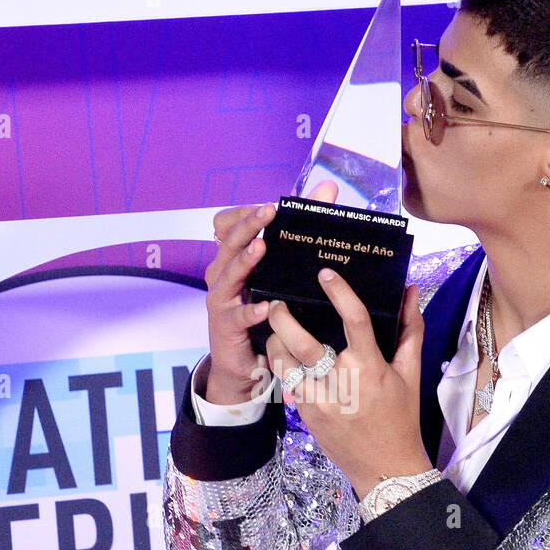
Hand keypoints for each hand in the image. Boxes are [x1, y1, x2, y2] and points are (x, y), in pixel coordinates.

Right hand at [203, 180, 338, 404]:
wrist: (244, 362)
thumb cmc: (262, 310)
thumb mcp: (279, 273)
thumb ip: (301, 229)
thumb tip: (328, 187)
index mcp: (233, 259)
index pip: (232, 226)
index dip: (246, 213)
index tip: (270, 202)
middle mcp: (223, 275)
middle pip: (230, 243)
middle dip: (249, 226)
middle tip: (268, 210)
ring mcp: (221, 301)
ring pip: (228, 275)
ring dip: (244, 261)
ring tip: (261, 248)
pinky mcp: (226, 327)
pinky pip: (237, 317)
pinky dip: (250, 311)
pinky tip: (266, 307)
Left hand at [264, 270, 431, 499]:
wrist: (386, 468)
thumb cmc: (401, 417)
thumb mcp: (411, 374)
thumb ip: (410, 329)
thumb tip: (408, 291)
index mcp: (371, 368)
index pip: (355, 320)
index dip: (339, 293)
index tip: (326, 274)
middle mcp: (343, 383)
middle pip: (302, 343)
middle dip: (282, 318)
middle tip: (277, 304)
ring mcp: (321, 401)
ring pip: (285, 364)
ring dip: (275, 343)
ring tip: (275, 330)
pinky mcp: (308, 415)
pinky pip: (287, 384)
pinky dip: (282, 367)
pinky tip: (282, 356)